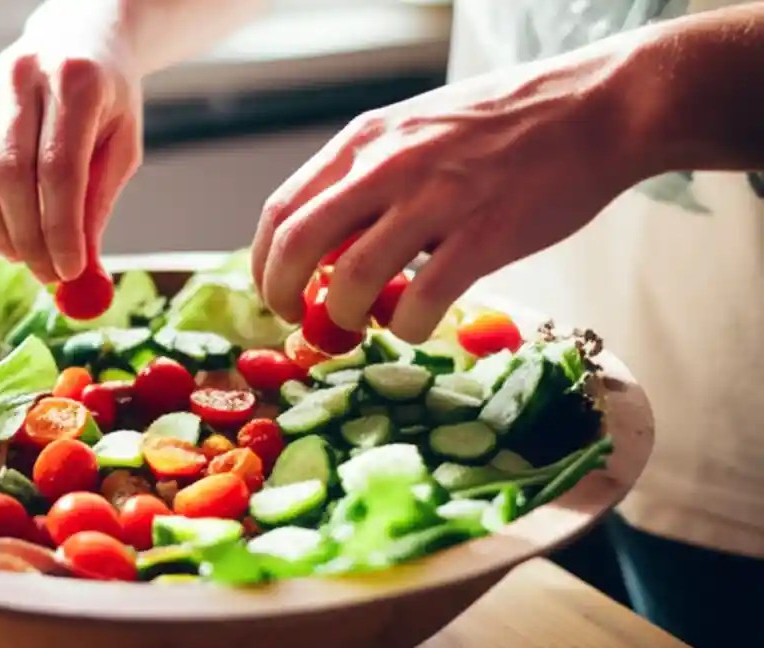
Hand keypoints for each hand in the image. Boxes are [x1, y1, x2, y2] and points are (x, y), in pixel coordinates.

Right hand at [0, 23, 142, 283]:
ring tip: (18, 253)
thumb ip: (98, 202)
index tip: (69, 271)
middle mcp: (20, 78)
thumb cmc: (105, 101)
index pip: (59, 170)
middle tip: (44, 273)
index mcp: (74, 83)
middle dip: (27, 239)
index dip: (60, 229)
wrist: (76, 42)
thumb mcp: (120, 146)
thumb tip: (81, 268)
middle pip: (11, 176)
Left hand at [250, 43, 648, 342]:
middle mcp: (387, 165)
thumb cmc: (502, 126)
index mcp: (364, 141)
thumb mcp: (414, 132)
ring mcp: (435, 199)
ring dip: (345, 316)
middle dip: (282, 295)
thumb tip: (325, 249)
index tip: (274, 293)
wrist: (595, 108)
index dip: (264, 262)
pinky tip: (416, 323)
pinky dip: (406, 327)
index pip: (281, 209)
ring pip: (350, 279)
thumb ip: (367, 181)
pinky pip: (421, 301)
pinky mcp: (484, 235)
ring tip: (366, 322)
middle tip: (297, 322)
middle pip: (297, 244)